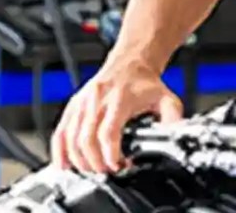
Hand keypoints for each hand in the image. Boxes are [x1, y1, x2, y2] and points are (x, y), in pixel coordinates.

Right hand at [50, 56, 182, 172]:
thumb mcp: (166, 98)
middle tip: (105, 173)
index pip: (108, 132)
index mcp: (120, 99)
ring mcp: (83, 102)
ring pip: (70, 138)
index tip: (118, 166)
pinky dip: (59, 151)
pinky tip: (63, 164)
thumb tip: (176, 135)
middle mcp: (97, 99)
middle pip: (86, 139)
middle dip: (94, 162)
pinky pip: (60, 131)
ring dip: (78, 160)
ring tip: (92, 171)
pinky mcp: (74, 105)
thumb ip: (172, 118)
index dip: (110, 154)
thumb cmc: (146, 83)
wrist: (131, 63)